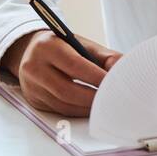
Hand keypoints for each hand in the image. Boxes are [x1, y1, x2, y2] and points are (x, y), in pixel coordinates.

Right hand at [1, 30, 122, 116]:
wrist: (31, 51)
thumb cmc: (63, 47)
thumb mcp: (82, 44)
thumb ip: (105, 56)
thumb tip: (126, 69)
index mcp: (47, 46)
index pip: (74, 65)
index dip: (96, 77)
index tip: (114, 83)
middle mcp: (34, 66)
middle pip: (66, 90)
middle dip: (93, 97)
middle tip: (112, 99)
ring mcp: (31, 85)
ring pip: (62, 104)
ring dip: (86, 108)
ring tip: (105, 105)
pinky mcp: (33, 99)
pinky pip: (59, 110)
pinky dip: (78, 111)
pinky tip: (90, 108)